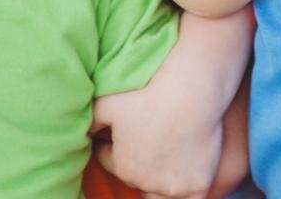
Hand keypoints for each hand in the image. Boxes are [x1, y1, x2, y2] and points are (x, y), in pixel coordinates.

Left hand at [91, 85, 221, 198]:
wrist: (189, 93)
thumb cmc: (147, 94)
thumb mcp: (106, 103)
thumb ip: (90, 122)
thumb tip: (83, 133)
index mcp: (122, 166)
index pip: (109, 161)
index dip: (111, 145)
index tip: (119, 133)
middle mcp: (145, 182)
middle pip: (136, 178)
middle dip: (136, 162)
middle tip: (145, 141)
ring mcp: (172, 187)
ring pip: (160, 194)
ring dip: (157, 183)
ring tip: (162, 162)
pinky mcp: (198, 185)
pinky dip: (185, 196)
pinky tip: (184, 182)